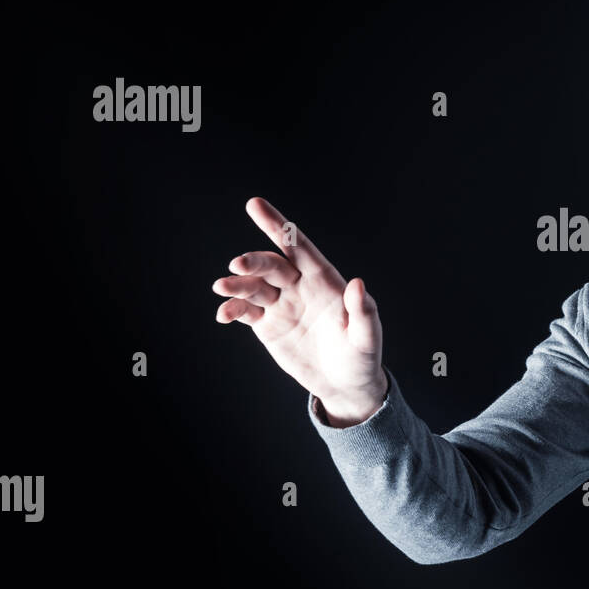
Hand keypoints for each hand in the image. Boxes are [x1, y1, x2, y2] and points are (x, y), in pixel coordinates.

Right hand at [212, 197, 387, 425]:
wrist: (344, 384)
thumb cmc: (362, 356)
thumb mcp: (367, 337)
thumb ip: (363, 311)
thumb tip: (357, 283)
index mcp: (325, 281)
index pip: (299, 246)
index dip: (278, 225)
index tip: (255, 205)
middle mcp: (300, 286)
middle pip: (273, 265)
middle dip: (255, 261)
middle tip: (238, 264)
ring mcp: (282, 304)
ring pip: (254, 286)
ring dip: (237, 284)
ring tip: (222, 287)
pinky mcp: (268, 324)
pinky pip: (245, 310)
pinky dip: (232, 309)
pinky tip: (224, 314)